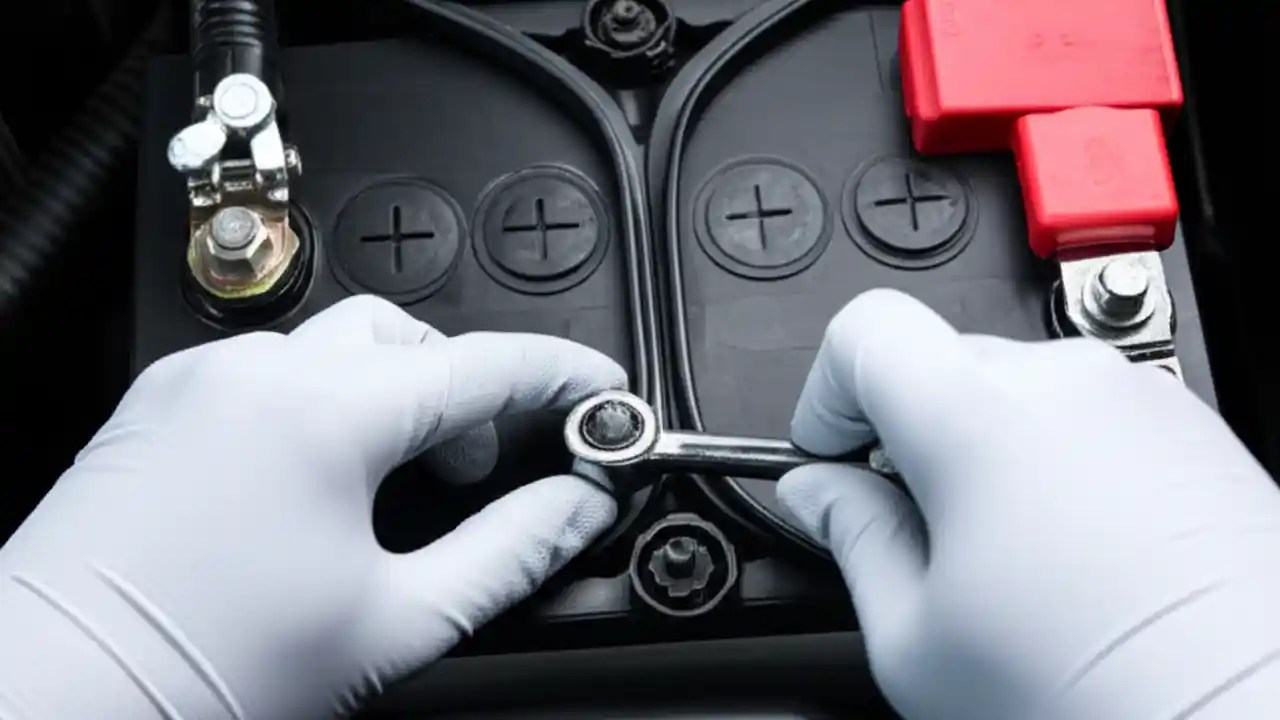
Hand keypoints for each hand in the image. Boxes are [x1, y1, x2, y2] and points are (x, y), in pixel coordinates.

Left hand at [0, 295, 624, 718]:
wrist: (49, 695)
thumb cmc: (198, 670)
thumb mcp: (394, 622)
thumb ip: (510, 552)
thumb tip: (576, 507)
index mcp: (322, 415)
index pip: (482, 364)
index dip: (558, 374)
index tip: (596, 391)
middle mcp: (255, 374)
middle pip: (410, 338)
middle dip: (467, 392)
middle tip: (483, 469)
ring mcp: (199, 383)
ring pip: (338, 345)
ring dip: (395, 395)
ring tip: (399, 482)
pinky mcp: (160, 405)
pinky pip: (273, 370)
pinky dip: (325, 403)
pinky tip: (324, 478)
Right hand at [777, 289, 1279, 719]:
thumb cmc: (1107, 698)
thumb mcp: (919, 639)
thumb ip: (851, 537)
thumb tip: (819, 493)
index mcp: (978, 420)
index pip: (865, 332)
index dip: (826, 392)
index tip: (833, 455)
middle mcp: (1066, 385)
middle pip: (939, 361)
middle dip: (905, 436)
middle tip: (915, 534)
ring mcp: (1140, 401)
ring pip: (1017, 391)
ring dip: (986, 453)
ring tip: (1009, 564)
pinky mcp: (1194, 432)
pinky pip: (1090, 417)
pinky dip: (1059, 464)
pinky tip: (1073, 558)